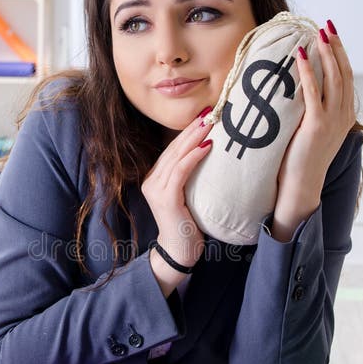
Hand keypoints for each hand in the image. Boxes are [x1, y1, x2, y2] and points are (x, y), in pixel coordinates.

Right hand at [141, 108, 212, 293]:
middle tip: (210, 111)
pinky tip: (207, 146)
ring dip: (194, 137)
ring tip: (211, 122)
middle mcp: (151, 181)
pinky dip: (194, 157)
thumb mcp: (189, 196)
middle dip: (192, 128)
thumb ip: (191, 177)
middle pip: (173, 148)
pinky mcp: (164, 198)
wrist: (180, 253)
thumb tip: (211, 154)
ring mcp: (155, 189)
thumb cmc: (188, 227)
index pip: (172, 150)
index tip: (205, 116)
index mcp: (155, 179)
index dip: (188, 132)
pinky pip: (180, 171)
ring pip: (176, 156)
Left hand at [272, 20, 355, 240]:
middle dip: (336, 47)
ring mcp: (332, 121)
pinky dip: (309, 72)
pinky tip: (302, 56)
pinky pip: (314, 92)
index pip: (347, 77)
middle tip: (327, 26)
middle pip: (344, 73)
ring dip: (326, 53)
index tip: (331, 36)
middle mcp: (343, 116)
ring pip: (334, 78)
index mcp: (345, 116)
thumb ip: (310, 111)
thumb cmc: (299, 160)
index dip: (340, 54)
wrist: (300, 187)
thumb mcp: (310, 130)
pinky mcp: (316, 126)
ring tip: (318, 34)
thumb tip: (295, 90)